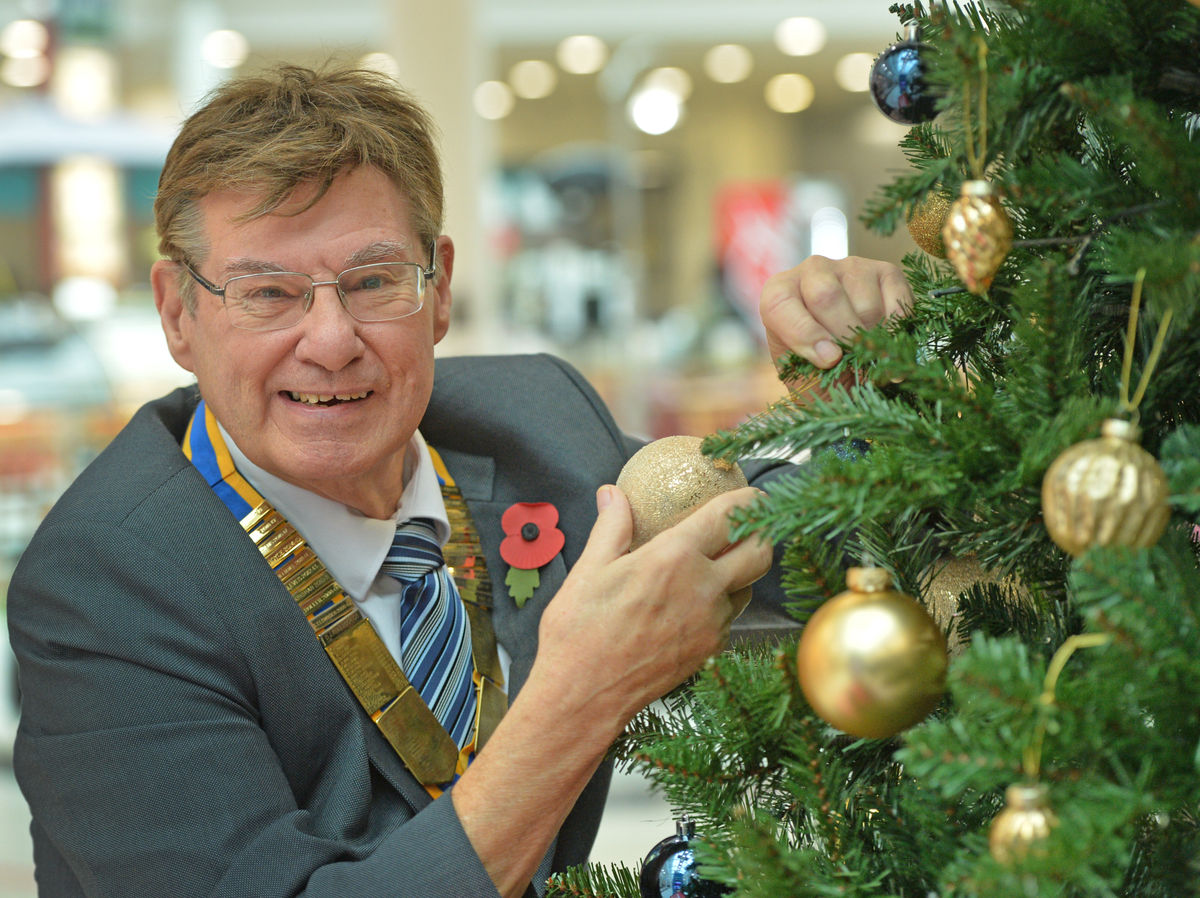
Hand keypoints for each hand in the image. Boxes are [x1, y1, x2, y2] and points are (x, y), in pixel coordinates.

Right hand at [452, 486, 769, 896]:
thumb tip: (613, 493)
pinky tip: (696, 599)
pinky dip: (722, 602)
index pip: (729, 516)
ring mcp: (710, 623)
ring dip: (742, 570)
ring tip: (721, 561)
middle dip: (761, 532)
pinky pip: (729, 617)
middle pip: (758, 551)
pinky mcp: (709, 650)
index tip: (749, 491)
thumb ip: (611, 526)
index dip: (746, 499)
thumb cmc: (578, 631)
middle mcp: (702, 588)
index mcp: (674, 558)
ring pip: (747, 587)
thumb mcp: (589, 569)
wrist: (583, 696)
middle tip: (748, 524)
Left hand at [759, 255, 912, 376]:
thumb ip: (809, 362)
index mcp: (779, 292)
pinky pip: (897, 302)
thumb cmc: (817, 369)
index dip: (804, 334)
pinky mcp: (886, 272)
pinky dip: (896, 330)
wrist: (849, 367)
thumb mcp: (801, 372)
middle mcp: (812, 270)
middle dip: (843, 337)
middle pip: (826, 297)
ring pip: (865, 305)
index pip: (780, 304)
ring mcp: (851, 266)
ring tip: (867, 353)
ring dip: (871, 338)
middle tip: (854, 360)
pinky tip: (887, 341)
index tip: (828, 360)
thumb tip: (834, 355)